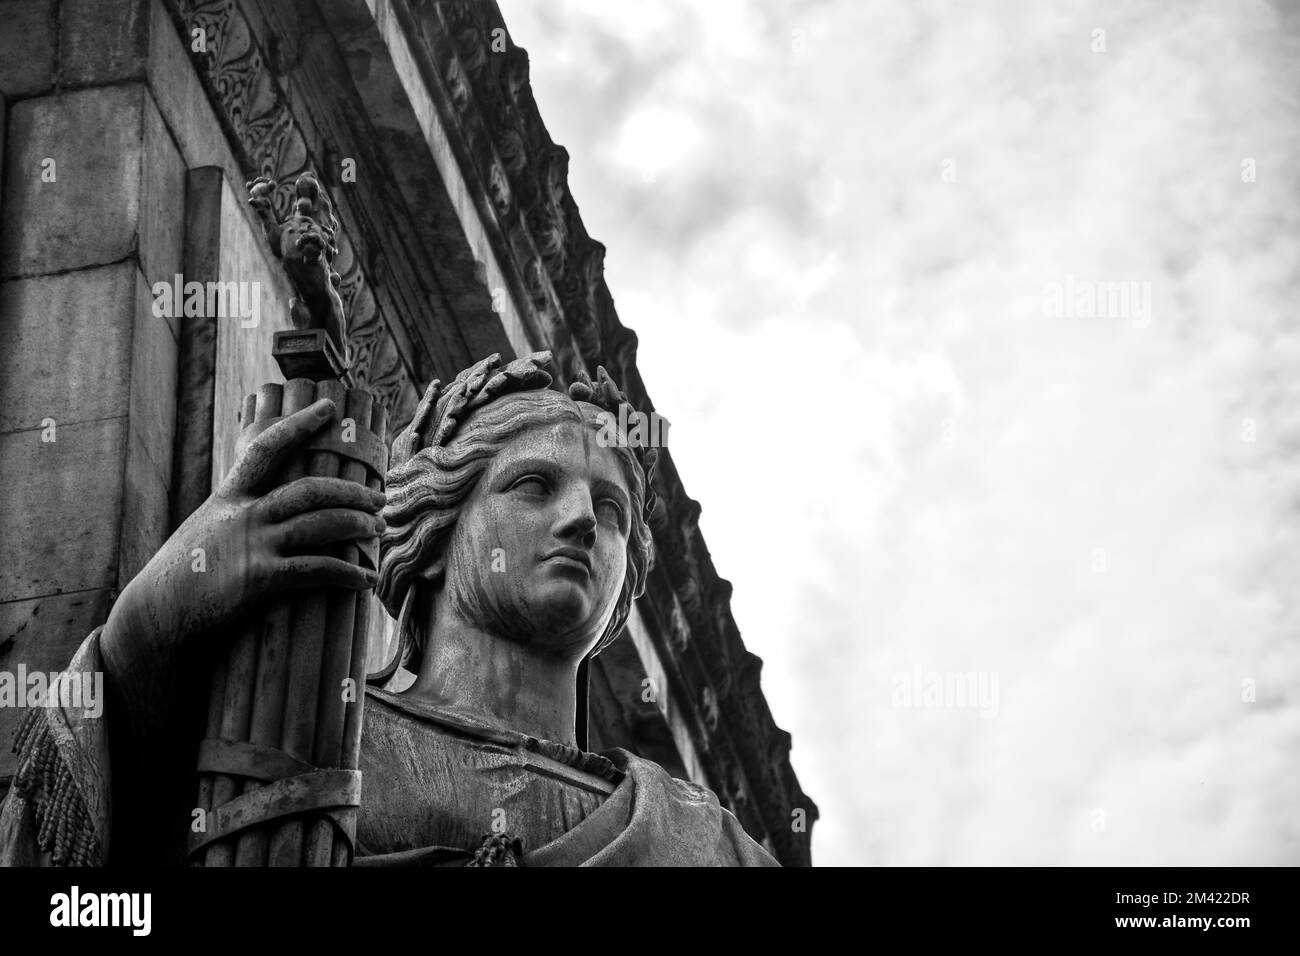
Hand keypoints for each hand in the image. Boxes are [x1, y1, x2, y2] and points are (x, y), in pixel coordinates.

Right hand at [101, 398, 384, 715]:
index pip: (265, 449)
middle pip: (310, 489)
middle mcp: (242, 515)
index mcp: (227, 499)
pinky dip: (348, 573)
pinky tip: (367, 580)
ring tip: (379, 531)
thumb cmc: (178, 581)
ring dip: (357, 526)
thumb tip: (262, 516)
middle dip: (351, 492)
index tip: (327, 407)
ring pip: (320, 524)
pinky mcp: (260, 579)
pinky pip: (317, 569)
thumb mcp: (200, 534)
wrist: (151, 618)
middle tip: (379, 499)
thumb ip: (231, 520)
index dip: (298, 424)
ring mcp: (252, 545)